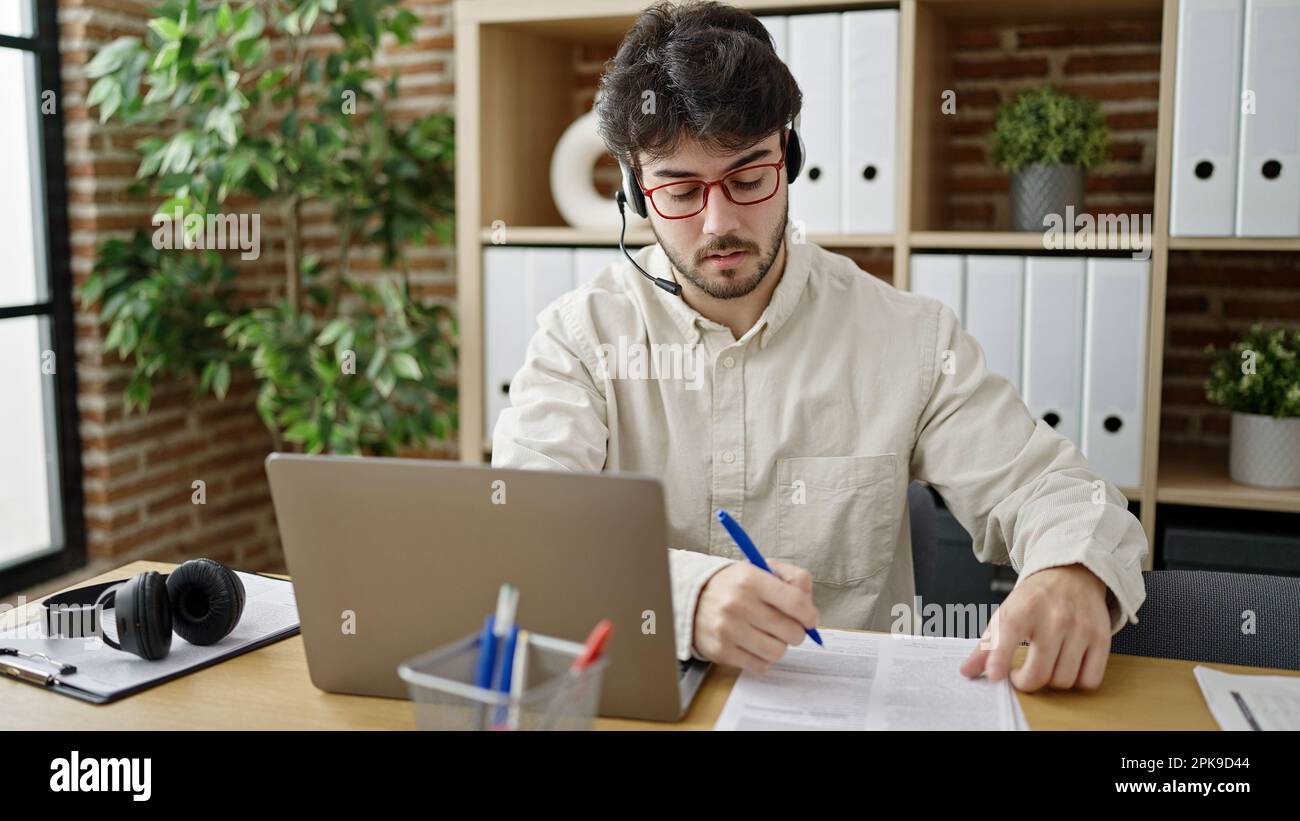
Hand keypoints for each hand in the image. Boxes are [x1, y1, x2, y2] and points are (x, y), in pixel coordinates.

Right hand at [692, 559, 819, 671]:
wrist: (693, 598)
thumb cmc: (736, 585)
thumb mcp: (762, 570)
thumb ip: (793, 579)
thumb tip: (810, 611)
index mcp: (750, 579)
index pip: (796, 603)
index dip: (810, 615)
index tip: (810, 620)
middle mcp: (737, 604)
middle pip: (791, 631)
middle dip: (796, 632)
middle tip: (787, 627)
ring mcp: (727, 630)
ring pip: (777, 652)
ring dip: (779, 646)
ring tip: (769, 636)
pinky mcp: (721, 651)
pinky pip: (760, 665)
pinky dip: (763, 658)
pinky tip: (755, 645)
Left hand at [960, 563, 1111, 691]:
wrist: (1072, 574)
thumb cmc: (1034, 599)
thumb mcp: (1006, 614)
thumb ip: (987, 645)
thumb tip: (966, 672)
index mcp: (1023, 610)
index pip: (1009, 637)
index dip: (1000, 660)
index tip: (995, 677)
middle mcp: (1054, 618)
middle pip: (1039, 673)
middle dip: (1025, 682)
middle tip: (1020, 675)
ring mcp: (1080, 629)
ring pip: (1064, 680)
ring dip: (1051, 682)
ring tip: (1044, 667)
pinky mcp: (1101, 638)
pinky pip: (1090, 679)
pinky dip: (1077, 682)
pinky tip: (1066, 667)